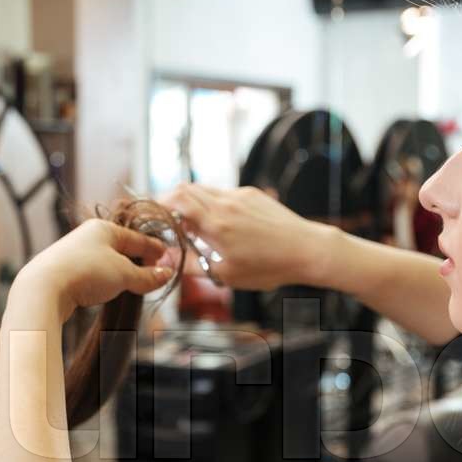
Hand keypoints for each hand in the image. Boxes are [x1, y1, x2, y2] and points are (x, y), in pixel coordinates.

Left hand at [15, 218, 173, 321]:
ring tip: (135, 284)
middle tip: (154, 273)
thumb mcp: (124, 275)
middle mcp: (87, 236)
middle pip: (121, 248)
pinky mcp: (64, 271)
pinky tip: (110, 290)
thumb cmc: (87, 273)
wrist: (43, 288)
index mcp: (104, 228)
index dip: (153, 249)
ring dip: (122, 272)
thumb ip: (147, 275)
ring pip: (106, 261)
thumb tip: (167, 274)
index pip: (137, 238)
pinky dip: (106, 280)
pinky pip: (93, 273)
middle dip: (138, 261)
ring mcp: (74, 253)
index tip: (167, 257)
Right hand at [162, 184, 333, 290]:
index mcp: (216, 223)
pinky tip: (219, 222)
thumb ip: (191, 264)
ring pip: (205, 189)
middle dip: (172, 199)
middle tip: (166, 216)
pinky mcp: (253, 194)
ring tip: (192, 223)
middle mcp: (226, 203)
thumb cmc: (269, 267)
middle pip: (188, 188)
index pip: (178, 199)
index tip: (153, 214)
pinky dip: (212, 202)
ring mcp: (241, 195)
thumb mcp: (226, 274)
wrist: (307, 250)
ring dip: (192, 201)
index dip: (160, 203)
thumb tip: (165, 258)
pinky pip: (224, 193)